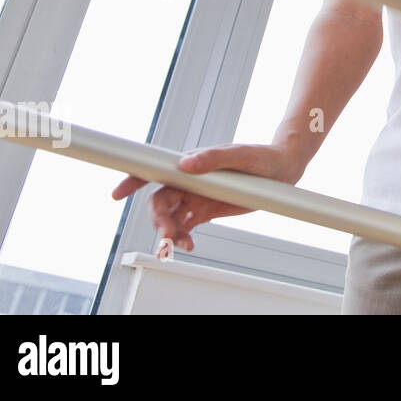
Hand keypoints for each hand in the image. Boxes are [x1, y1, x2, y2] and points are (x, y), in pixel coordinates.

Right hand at [110, 143, 303, 254]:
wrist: (282, 170)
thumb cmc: (260, 156)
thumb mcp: (239, 155)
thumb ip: (212, 158)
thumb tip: (185, 163)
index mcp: (191, 164)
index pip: (155, 171)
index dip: (133, 180)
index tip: (118, 194)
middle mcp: (189, 181)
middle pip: (160, 201)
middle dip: (158, 218)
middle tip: (166, 233)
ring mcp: (196, 196)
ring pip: (170, 218)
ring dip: (169, 232)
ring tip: (178, 245)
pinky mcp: (206, 210)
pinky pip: (186, 227)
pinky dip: (182, 238)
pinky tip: (189, 245)